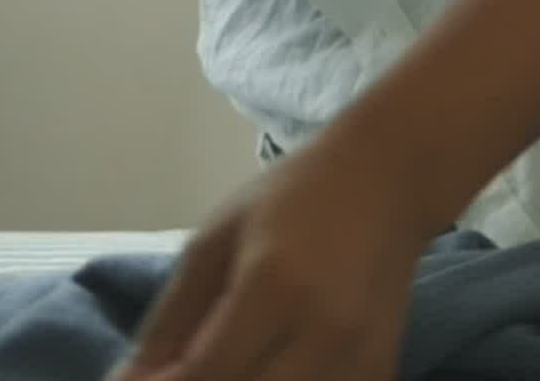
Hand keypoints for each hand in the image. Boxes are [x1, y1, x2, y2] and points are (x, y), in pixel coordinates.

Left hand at [115, 139, 437, 380]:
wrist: (392, 179)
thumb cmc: (293, 198)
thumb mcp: (213, 245)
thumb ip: (168, 325)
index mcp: (276, 287)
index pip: (203, 375)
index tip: (147, 376)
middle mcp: (325, 330)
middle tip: (190, 364)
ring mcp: (361, 355)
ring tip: (233, 356)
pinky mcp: (381, 369)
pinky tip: (273, 362)